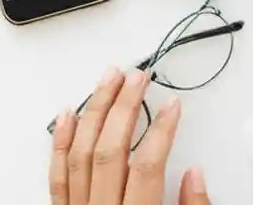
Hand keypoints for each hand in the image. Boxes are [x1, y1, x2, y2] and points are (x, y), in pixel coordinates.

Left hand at [49, 68, 210, 204]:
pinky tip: (68, 115)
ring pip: (81, 155)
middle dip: (124, 108)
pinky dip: (61, 143)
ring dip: (94, 113)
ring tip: (107, 81)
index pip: (146, 167)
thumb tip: (196, 175)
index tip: (172, 104)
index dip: (161, 131)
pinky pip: (57, 175)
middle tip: (137, 77)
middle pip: (109, 152)